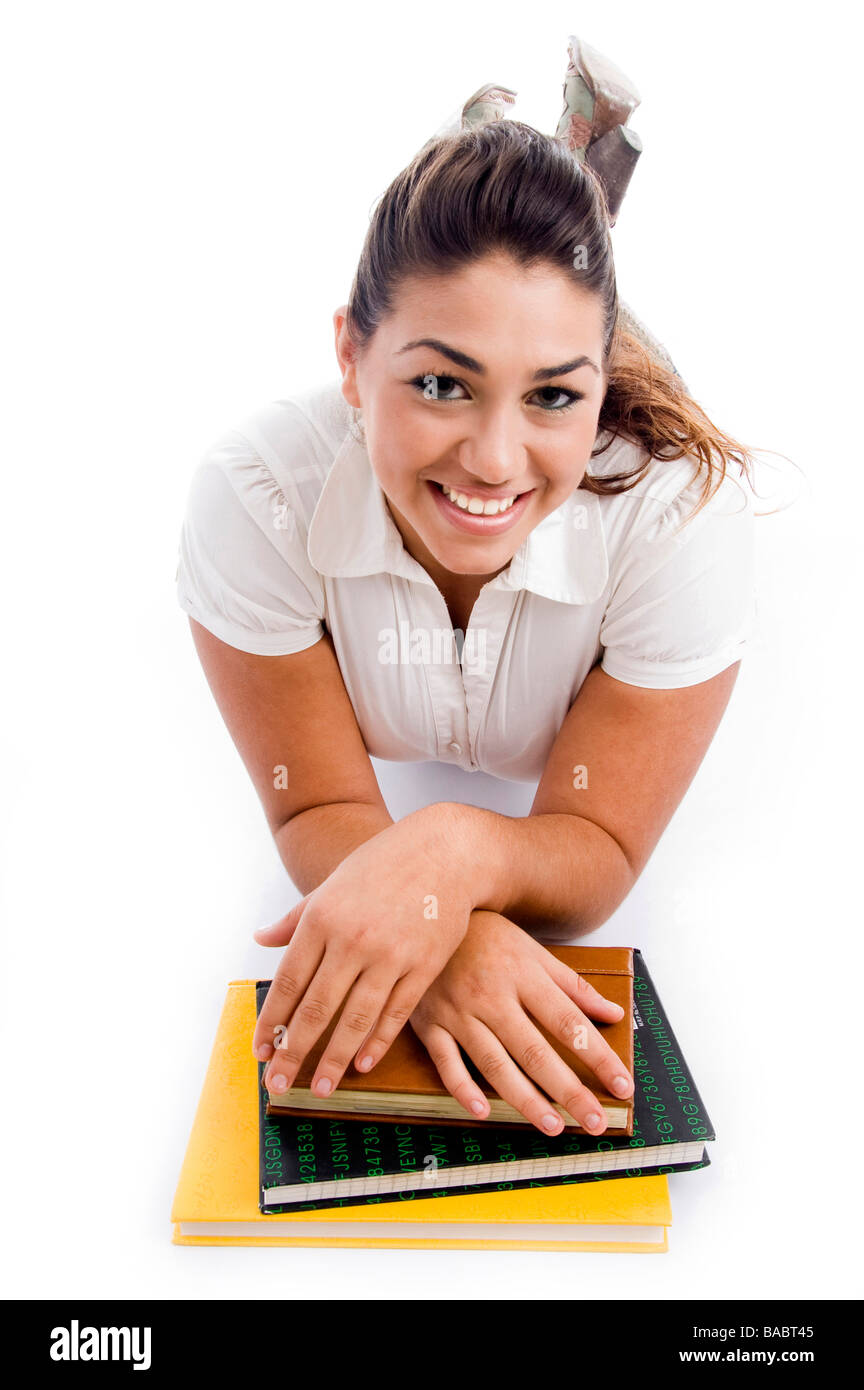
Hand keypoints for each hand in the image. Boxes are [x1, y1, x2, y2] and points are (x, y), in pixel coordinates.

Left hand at [252, 804, 476, 1099]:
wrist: (445, 851)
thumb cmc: (382, 866)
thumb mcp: (332, 885)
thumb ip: (295, 918)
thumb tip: (259, 938)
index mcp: (323, 918)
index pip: (290, 983)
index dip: (272, 1023)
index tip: (260, 1052)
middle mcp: (353, 939)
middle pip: (317, 1009)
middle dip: (294, 1053)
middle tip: (277, 1084)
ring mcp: (391, 955)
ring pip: (356, 1019)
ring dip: (334, 1059)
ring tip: (320, 1088)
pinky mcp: (424, 965)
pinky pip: (396, 1013)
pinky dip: (378, 1041)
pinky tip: (362, 1063)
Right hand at [406, 910, 634, 1135]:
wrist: (428, 915)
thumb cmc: (487, 936)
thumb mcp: (533, 951)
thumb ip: (573, 987)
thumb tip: (613, 1014)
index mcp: (524, 976)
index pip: (570, 1023)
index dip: (598, 1057)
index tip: (623, 1085)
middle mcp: (493, 996)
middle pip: (536, 1051)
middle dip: (569, 1090)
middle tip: (594, 1121)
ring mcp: (459, 1012)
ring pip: (495, 1063)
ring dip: (525, 1099)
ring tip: (553, 1126)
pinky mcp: (430, 1024)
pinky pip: (446, 1062)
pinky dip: (462, 1088)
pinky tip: (482, 1110)